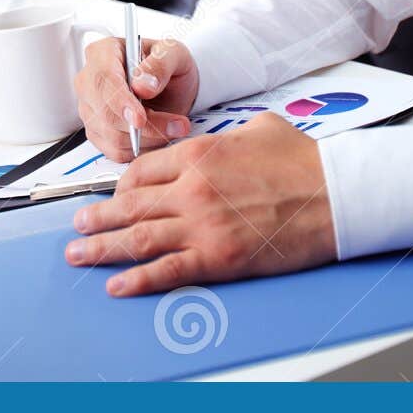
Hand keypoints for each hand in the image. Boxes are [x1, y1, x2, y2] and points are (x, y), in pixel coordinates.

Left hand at [65, 113, 338, 295]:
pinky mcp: (218, 257)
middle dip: (98, 217)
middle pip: (129, 204)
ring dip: (102, 248)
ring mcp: (201, 225)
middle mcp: (191, 188)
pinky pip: (167, 271)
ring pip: (137, 238)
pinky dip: (137, 279)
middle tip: (77, 225)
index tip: (114, 196)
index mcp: (198, 153)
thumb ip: (228, 135)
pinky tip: (116, 285)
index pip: (141, 171)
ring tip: (79, 253)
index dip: (121, 187)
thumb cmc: (304, 161)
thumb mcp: (259, 128)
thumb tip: (222, 140)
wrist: (334, 194)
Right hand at [73, 37, 199, 161]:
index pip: (102, 80)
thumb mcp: (174, 53)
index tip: (140, 118)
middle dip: (142, 126)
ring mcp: (90, 108)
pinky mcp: (96, 132)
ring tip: (174, 127)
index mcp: (102, 53)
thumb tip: (143, 86)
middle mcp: (89, 81)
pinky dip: (140, 150)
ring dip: (147, 139)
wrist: (171, 86)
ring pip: (111, 135)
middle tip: (175, 125)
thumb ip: (160, 64)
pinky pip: (114, 151)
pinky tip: (158, 136)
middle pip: (104, 112)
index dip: (119, 102)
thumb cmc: (167, 65)